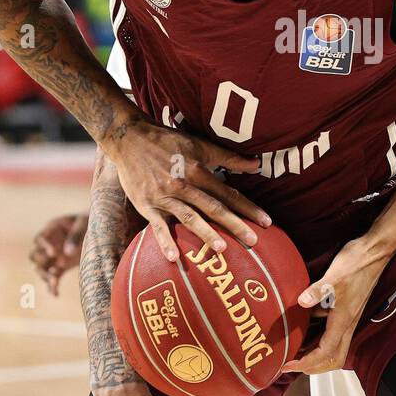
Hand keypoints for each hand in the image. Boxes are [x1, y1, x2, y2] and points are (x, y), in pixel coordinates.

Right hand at [30, 213, 86, 294]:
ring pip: (41, 269)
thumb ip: (76, 236)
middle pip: (35, 255)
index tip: (53, 253)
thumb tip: (67, 253)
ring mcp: (54, 256)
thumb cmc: (90, 221)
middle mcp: (49, 244)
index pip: (40, 238)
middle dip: (41, 262)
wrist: (100, 229)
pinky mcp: (61, 267)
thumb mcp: (84, 223)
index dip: (44, 246)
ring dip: (45, 276)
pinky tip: (55, 295)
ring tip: (54, 282)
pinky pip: (53, 277)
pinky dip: (52, 287)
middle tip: (53, 265)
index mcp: (52, 229)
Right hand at [102, 118, 269, 261]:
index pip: (228, 193)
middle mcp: (183, 184)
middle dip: (234, 224)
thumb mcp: (199, 145)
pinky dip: (165, 242)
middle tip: (253, 241)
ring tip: (221, 249)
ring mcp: (164, 196)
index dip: (248, 207)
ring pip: (189, 217)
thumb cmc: (167, 141)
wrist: (129, 138)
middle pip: (213, 207)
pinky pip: (157, 226)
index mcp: (198, 171)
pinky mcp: (146, 205)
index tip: (266, 222)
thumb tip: (256, 163)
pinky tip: (174, 258)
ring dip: (205, 233)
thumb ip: (228, 157)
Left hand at [282, 237, 389, 374]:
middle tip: (293, 366)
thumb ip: (317, 291)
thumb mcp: (334, 277)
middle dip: (314, 367)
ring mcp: (348, 318)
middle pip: (333, 359)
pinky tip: (306, 328)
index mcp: (343, 321)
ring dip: (317, 356)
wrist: (374, 252)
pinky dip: (319, 338)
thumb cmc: (356, 264)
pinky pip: (333, 333)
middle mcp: (347, 324)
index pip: (324, 353)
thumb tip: (301, 302)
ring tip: (297, 352)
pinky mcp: (347, 311)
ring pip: (334, 348)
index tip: (288, 366)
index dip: (306, 363)